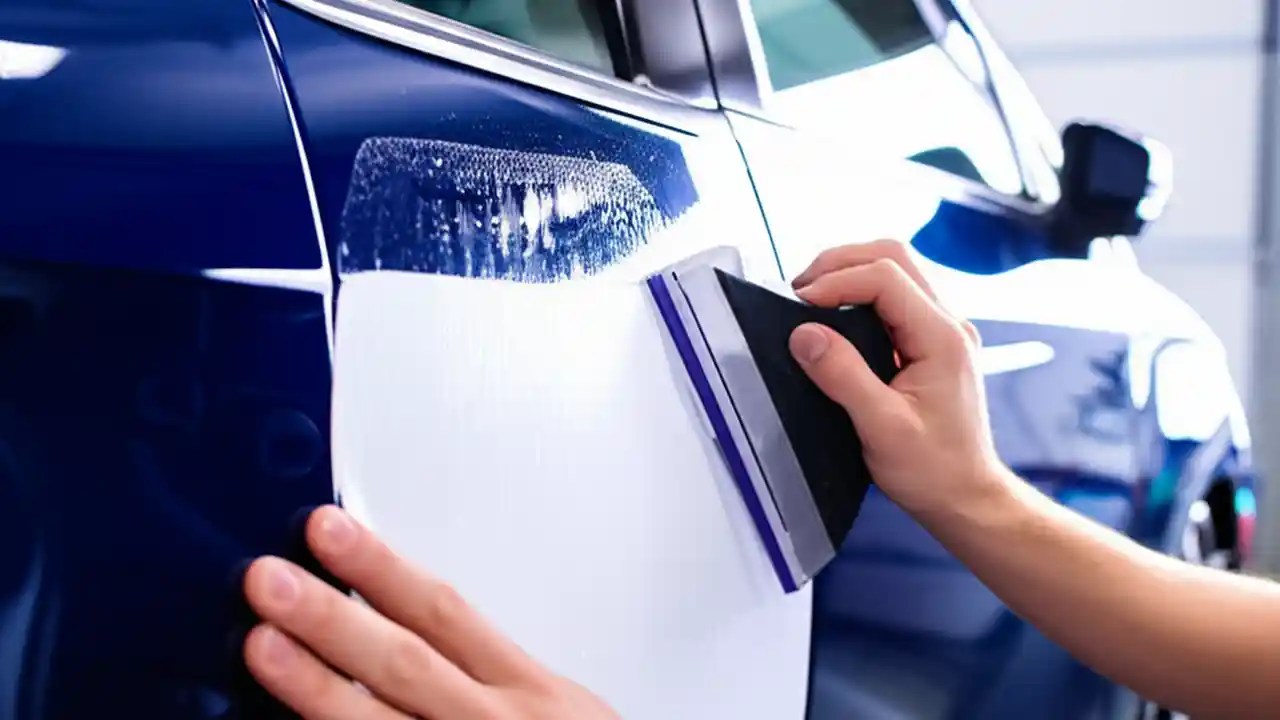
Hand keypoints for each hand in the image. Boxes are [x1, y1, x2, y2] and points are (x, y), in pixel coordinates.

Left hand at [242, 506, 618, 718]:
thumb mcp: (552, 706)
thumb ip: (483, 669)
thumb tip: (392, 617)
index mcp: (526, 689)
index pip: (442, 614)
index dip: (381, 569)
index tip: (327, 531)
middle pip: (405, 664)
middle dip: (333, 619)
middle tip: (269, 579)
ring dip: (315, 687)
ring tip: (261, 645)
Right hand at [788, 240, 1005, 517]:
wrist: (966, 497)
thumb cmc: (932, 471)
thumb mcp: (882, 428)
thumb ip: (842, 376)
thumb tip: (803, 334)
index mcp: (942, 338)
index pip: (885, 277)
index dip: (836, 281)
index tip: (799, 305)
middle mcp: (948, 324)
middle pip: (894, 257)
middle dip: (841, 263)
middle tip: (800, 291)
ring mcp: (943, 331)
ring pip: (896, 270)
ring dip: (850, 274)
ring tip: (811, 299)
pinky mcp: (931, 343)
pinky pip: (895, 297)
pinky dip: (859, 294)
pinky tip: (835, 317)